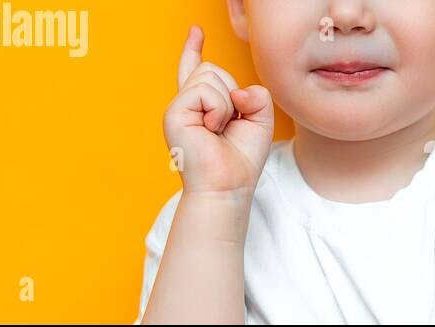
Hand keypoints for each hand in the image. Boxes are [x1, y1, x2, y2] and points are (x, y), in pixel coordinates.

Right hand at [163, 25, 274, 198]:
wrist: (228, 186)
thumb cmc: (241, 159)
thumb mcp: (259, 121)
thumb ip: (257, 96)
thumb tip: (238, 90)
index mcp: (203, 105)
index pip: (196, 70)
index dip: (194, 49)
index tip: (196, 31)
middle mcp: (187, 104)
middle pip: (212, 68)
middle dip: (231, 92)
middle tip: (228, 124)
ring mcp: (178, 107)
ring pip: (210, 75)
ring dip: (226, 103)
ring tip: (219, 128)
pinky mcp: (174, 112)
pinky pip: (205, 90)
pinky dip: (218, 108)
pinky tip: (212, 128)